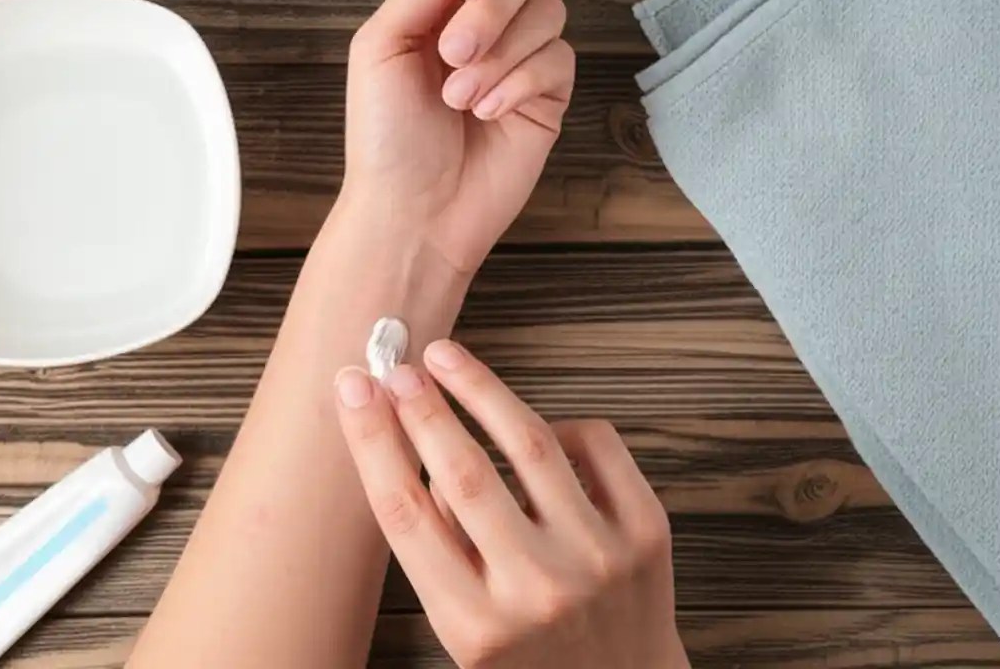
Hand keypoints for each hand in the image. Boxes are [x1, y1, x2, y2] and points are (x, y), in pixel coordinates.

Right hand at [333, 341, 688, 668]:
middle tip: (397, 367)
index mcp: (474, 625)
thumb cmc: (532, 656)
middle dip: (420, 407)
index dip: (372, 439)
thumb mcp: (463, 627)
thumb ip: (437, 553)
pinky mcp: (646, 533)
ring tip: (448, 360)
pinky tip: (535, 424)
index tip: (354, 390)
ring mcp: (598, 558)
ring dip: (481, 391)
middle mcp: (537, 590)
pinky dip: (559, 423)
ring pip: (531, 444)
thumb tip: (411, 444)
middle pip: (462, 472)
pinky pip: (596, 445)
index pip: (406, 512)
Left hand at [342, 0, 574, 273]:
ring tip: (460, 99)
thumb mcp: (382, 46)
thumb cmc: (385, 140)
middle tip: (452, 55)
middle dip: (489, 11)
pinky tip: (488, 113)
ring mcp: (519, 61)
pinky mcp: (547, 98)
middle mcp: (483, 26)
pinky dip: (521, 83)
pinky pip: (559, 59)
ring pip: (547, 11)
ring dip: (500, 55)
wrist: (412, 212)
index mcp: (438, 7)